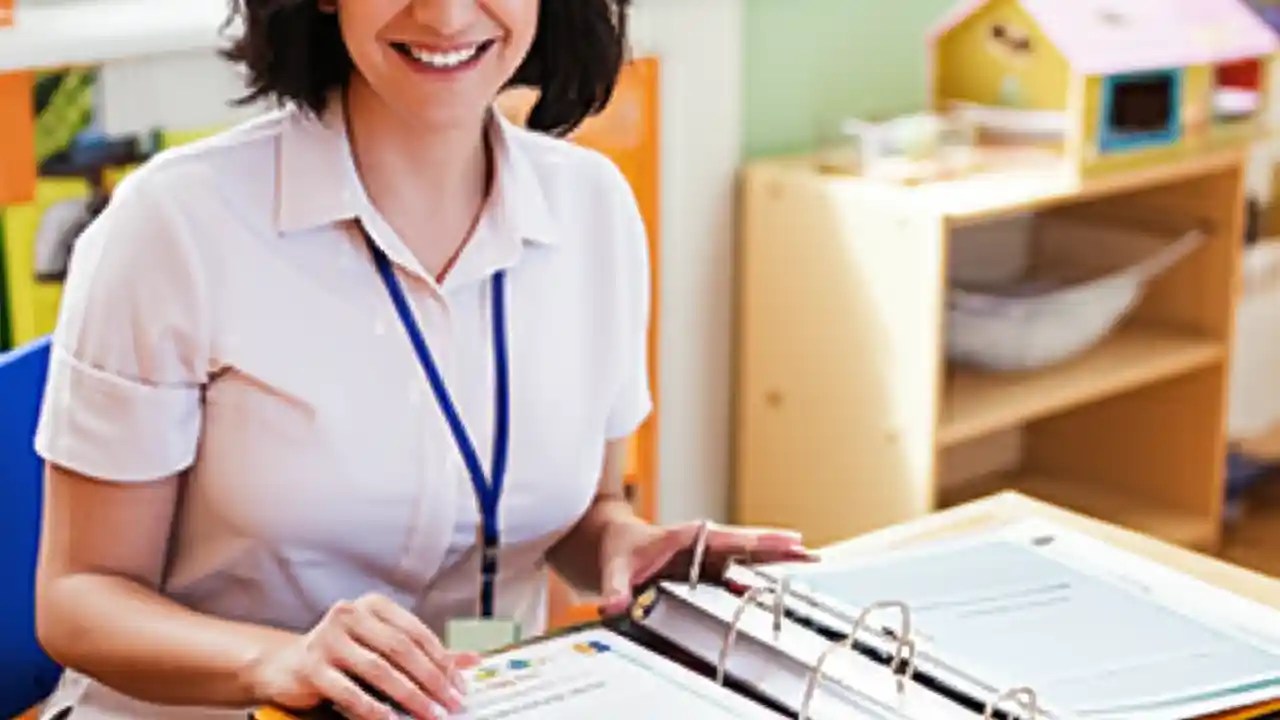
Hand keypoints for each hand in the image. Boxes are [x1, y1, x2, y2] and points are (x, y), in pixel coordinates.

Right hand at [246, 592, 473, 719]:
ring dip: (409, 696)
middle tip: (451, 704)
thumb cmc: (343, 656)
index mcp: (373, 606)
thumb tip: (473, 660)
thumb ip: (425, 653)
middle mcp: (350, 614)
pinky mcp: (311, 666)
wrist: (286, 666)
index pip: (416, 632)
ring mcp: (328, 638)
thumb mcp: (383, 648)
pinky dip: (373, 708)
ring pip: (379, 669)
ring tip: (430, 715)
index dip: (442, 660)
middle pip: (401, 649)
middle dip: (431, 680)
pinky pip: (348, 690)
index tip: (460, 686)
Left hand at [598, 520, 815, 614]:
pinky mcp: (706, 568)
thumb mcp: (614, 568)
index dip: (758, 541)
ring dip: (775, 560)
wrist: (613, 542)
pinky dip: (760, 574)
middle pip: (747, 546)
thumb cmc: (618, 548)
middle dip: (778, 549)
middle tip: (811, 553)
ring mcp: (706, 556)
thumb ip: (616, 587)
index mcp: (687, 537)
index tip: (787, 540)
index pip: (729, 539)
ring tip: (809, 562)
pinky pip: (737, 571)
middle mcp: (702, 544)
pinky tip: (781, 580)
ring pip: (747, 557)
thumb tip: (614, 605)